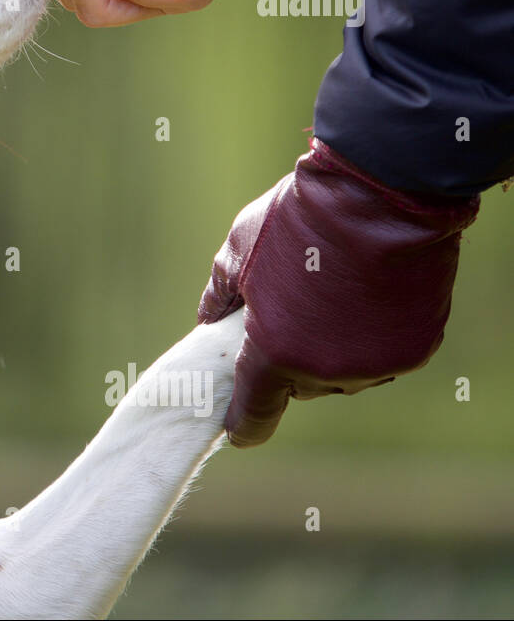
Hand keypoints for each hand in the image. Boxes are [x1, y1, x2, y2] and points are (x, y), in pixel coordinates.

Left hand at [198, 139, 479, 446]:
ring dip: (331, 349)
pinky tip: (366, 297)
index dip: (242, 421)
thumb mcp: (238, 250)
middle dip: (288, 358)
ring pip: (343, 373)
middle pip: (299, 385)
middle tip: (286, 314)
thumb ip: (219, 295)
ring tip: (328, 296)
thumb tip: (206, 320)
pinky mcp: (415, 352)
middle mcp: (327, 372)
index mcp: (275, 354)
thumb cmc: (299, 221)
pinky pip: (382, 357)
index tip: (236, 426)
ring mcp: (375, 365)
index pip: (253, 414)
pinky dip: (371, 337)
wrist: (381, 193)